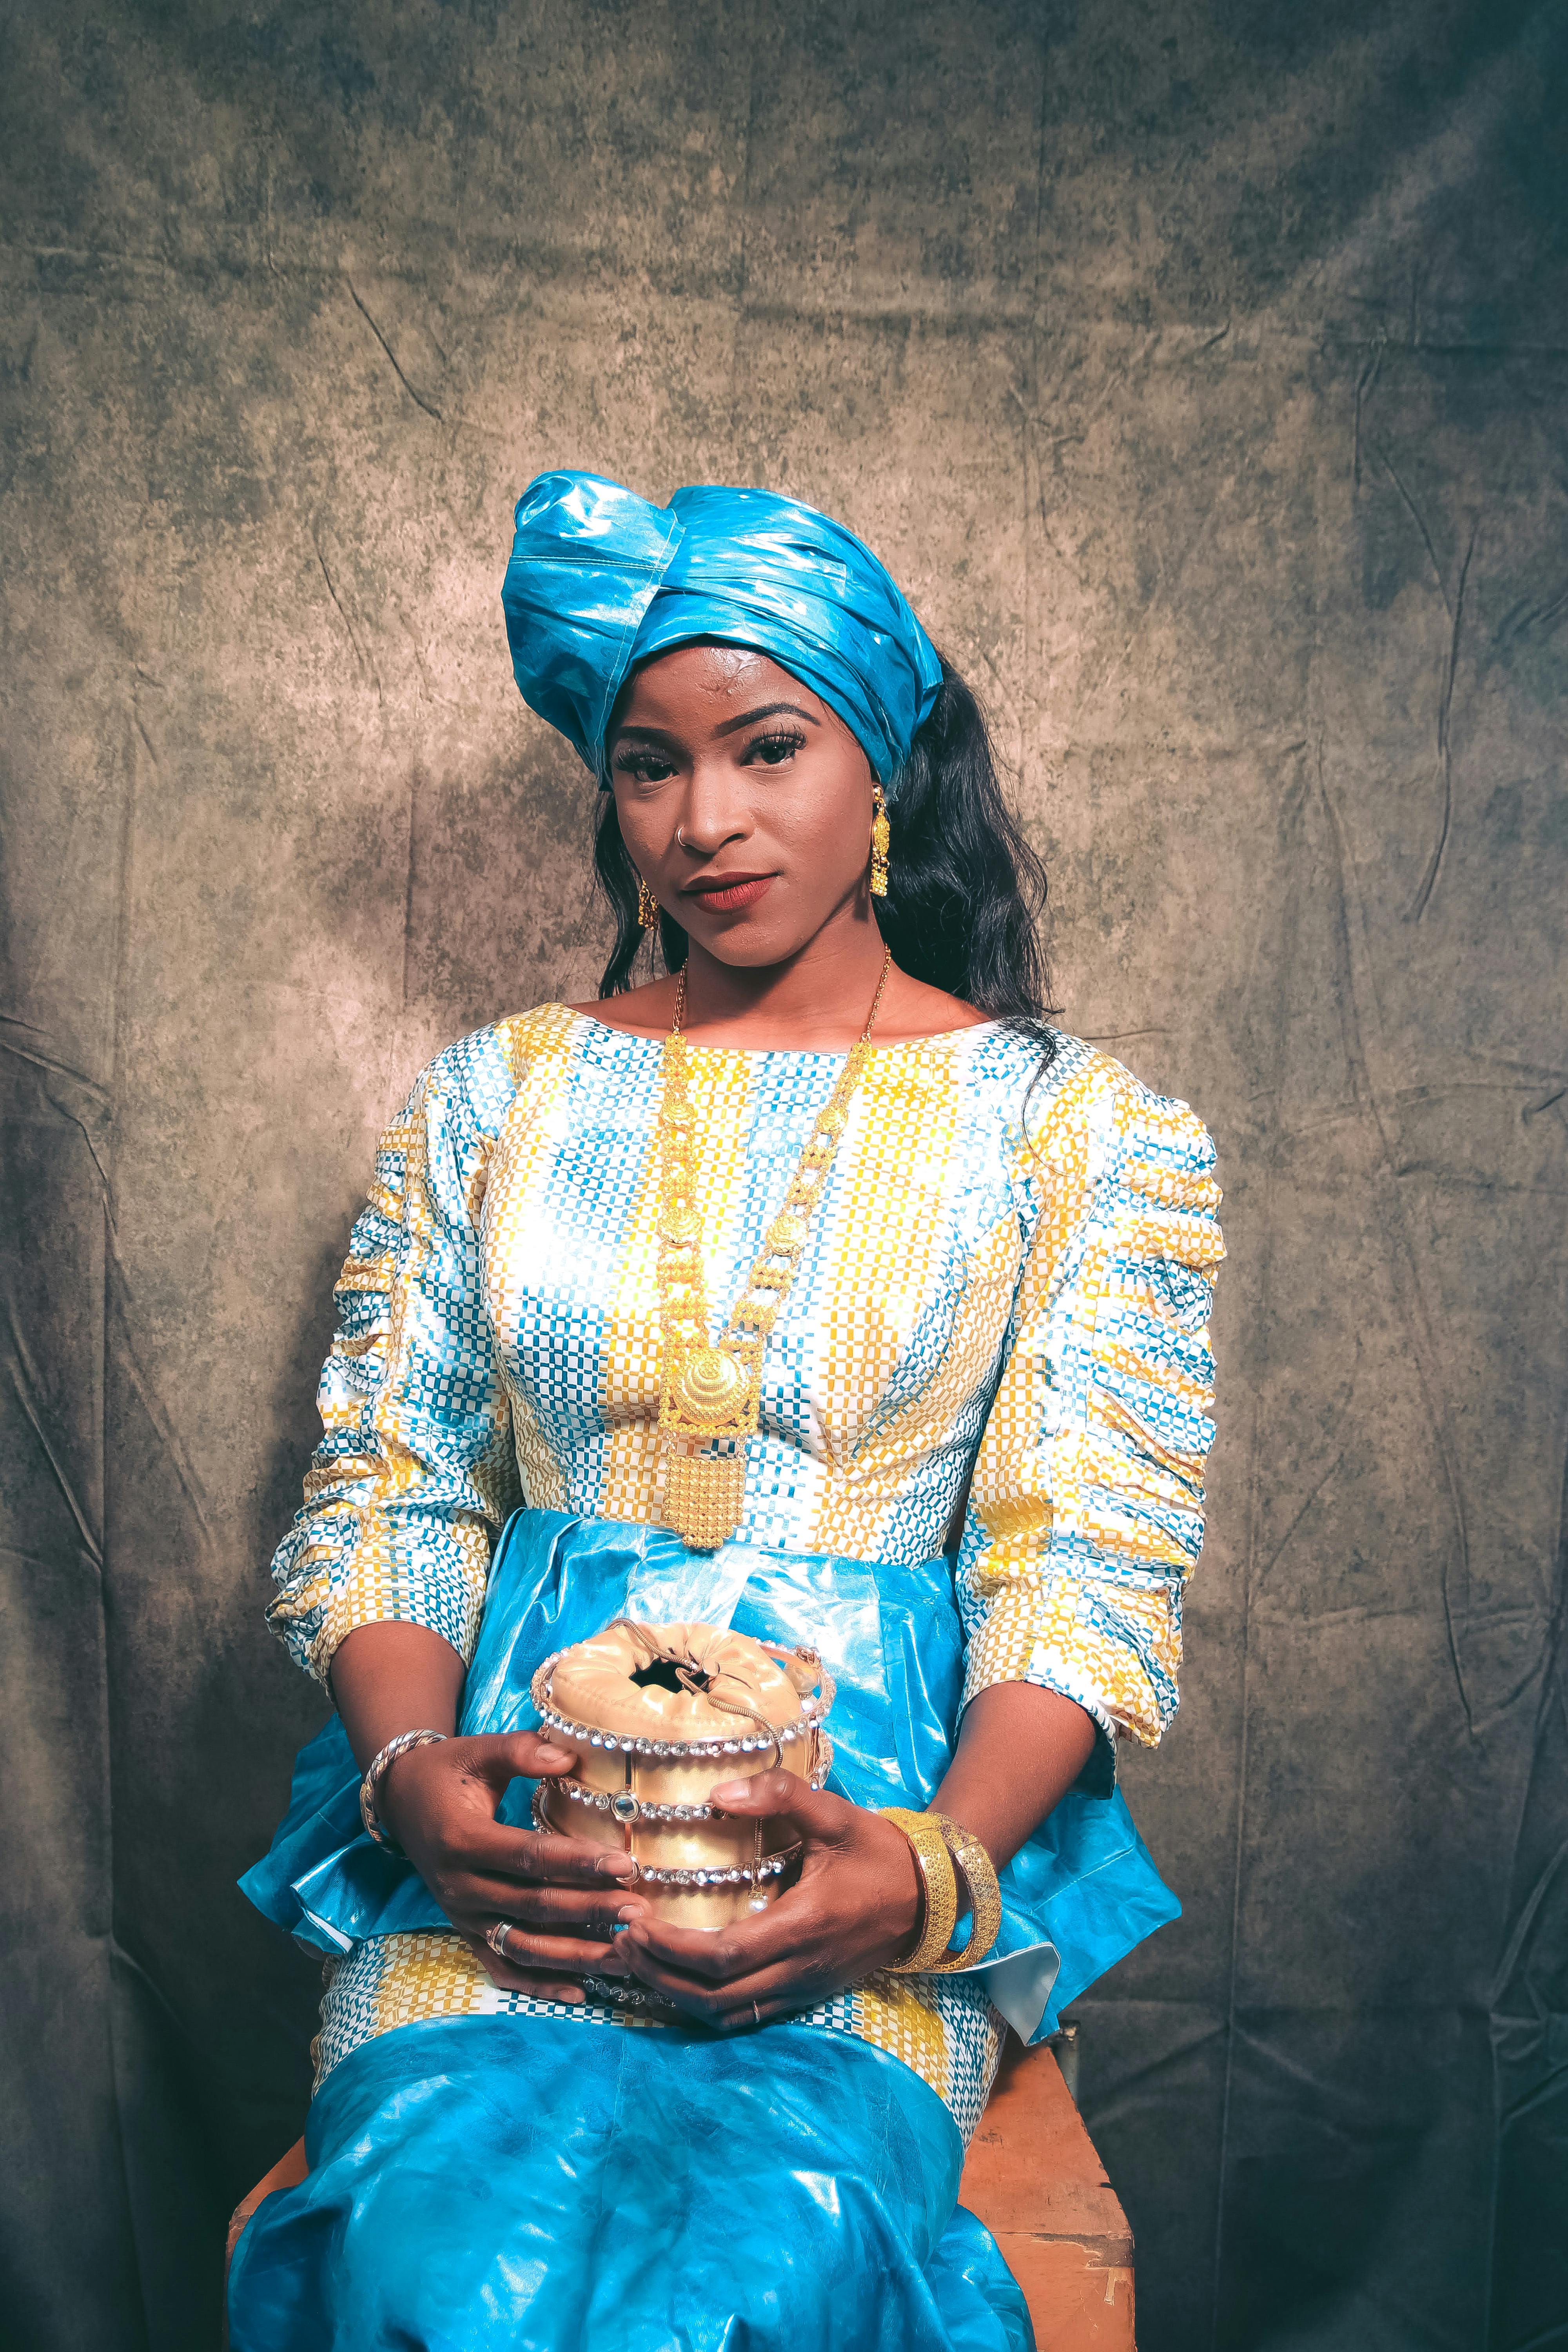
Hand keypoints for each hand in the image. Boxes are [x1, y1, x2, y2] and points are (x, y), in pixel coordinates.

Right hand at [378, 1731, 651, 2003]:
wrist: (401, 1802)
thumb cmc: (447, 1773)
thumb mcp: (477, 1752)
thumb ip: (521, 1751)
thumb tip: (569, 1756)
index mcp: (463, 1841)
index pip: (529, 1858)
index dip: (578, 1863)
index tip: (625, 1864)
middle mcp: (460, 1887)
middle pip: (533, 1907)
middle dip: (590, 1912)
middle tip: (639, 1911)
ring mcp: (462, 1917)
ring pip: (524, 1946)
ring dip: (575, 1956)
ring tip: (625, 1957)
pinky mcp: (465, 1933)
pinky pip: (502, 1967)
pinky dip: (539, 1985)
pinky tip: (580, 1993)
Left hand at [617, 1768, 921, 2029]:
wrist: (932, 1897)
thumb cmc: (878, 1852)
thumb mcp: (836, 1814)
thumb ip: (780, 1796)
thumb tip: (717, 1793)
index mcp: (803, 1926)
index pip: (723, 1957)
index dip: (671, 1948)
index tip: (633, 1921)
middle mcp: (800, 1968)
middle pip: (714, 1998)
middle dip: (659, 1975)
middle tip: (621, 1939)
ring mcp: (803, 1988)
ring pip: (726, 2015)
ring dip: (676, 1995)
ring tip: (639, 1959)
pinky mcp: (805, 1993)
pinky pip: (745, 2015)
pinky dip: (704, 2004)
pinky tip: (679, 1977)